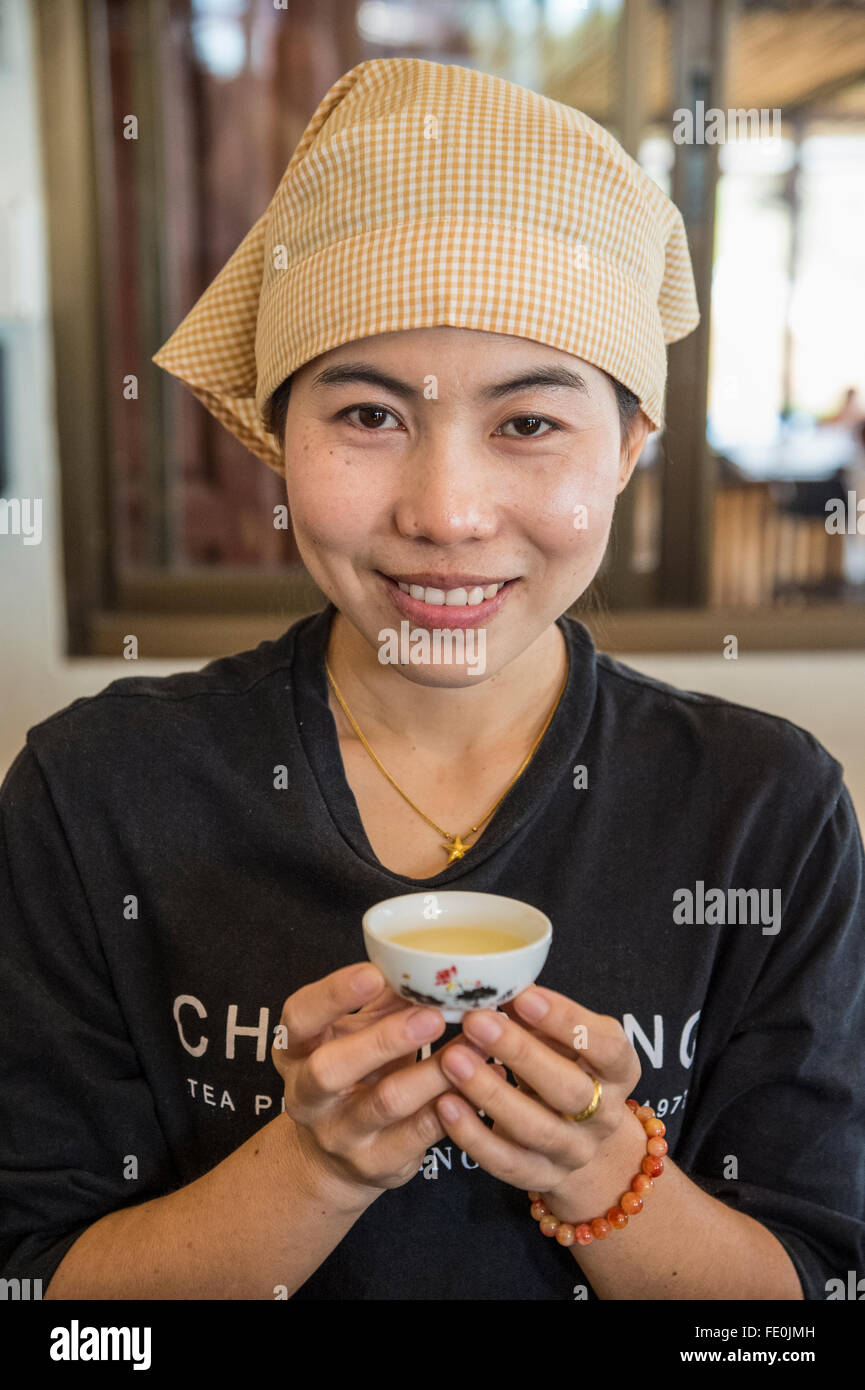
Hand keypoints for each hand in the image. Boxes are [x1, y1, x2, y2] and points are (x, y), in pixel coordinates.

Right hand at [272, 962, 502, 1205]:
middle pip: (330, 1069)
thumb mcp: (353, 1034)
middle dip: (382, 1040)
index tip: (374, 972)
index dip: (333, 995)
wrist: (336, 1156)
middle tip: (431, 1016)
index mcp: (295, 1050)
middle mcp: (307, 1095)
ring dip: (432, 1071)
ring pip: (385, 1102)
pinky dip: (453, 1105)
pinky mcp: (376, 1163)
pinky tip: (481, 1081)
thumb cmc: (354, 1073)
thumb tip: (424, 964)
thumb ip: (380, 1003)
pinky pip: (419, 1134)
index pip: (300, 1018)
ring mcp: (339, 1134)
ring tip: (472, 1047)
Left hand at [433, 985, 641, 1202]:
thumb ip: (536, 1016)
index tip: (523, 997)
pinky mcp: (542, 1178)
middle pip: (569, 1089)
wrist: (580, 1141)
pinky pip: (508, 1163)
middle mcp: (604, 1115)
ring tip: (451, 1059)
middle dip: (520, 1053)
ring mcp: (575, 1152)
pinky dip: (474, 1136)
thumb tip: (490, 985)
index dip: (567, 1021)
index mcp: (618, 1070)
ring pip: (536, 1129)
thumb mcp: (563, 1040)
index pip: (607, 1046)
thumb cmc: (563, 1068)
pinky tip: (445, 1105)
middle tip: (476, 1021)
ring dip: (490, 1093)